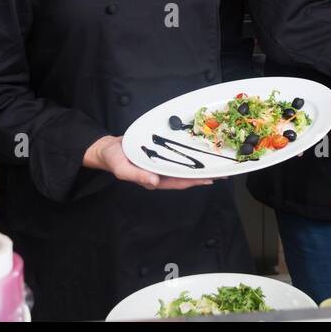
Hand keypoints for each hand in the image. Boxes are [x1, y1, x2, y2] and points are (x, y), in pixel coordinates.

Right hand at [83, 135, 212, 189]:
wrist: (108, 149)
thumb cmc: (114, 160)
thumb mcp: (122, 169)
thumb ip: (137, 175)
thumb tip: (155, 182)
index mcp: (154, 179)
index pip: (179, 181)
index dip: (195, 180)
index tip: (211, 178)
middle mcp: (161, 173)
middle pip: (186, 175)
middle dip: (203, 174)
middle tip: (223, 171)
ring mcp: (161, 163)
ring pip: (184, 166)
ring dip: (199, 165)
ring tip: (216, 163)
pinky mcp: (161, 154)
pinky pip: (177, 156)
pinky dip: (188, 154)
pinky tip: (198, 150)